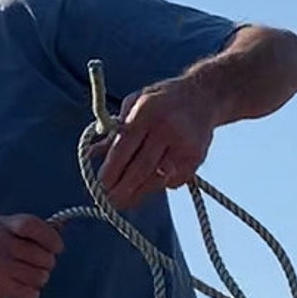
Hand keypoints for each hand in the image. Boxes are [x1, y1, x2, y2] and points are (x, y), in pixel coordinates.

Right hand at [0, 214, 63, 297]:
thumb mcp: (10, 240)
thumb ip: (33, 233)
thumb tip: (61, 227)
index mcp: (0, 227)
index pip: (30, 224)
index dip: (49, 237)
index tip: (57, 248)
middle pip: (41, 254)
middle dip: (46, 265)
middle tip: (34, 268)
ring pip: (39, 276)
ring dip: (36, 282)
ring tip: (22, 280)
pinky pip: (31, 294)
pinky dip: (29, 296)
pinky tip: (18, 292)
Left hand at [94, 76, 215, 209]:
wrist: (204, 96)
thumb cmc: (160, 102)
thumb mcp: (134, 104)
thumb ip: (114, 129)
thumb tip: (91, 154)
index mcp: (145, 112)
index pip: (123, 147)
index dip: (111, 170)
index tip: (100, 186)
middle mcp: (166, 127)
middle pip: (139, 167)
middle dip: (122, 188)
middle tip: (109, 202)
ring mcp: (183, 143)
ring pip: (156, 178)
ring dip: (138, 193)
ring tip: (124, 202)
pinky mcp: (196, 157)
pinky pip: (173, 180)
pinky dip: (160, 186)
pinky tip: (151, 185)